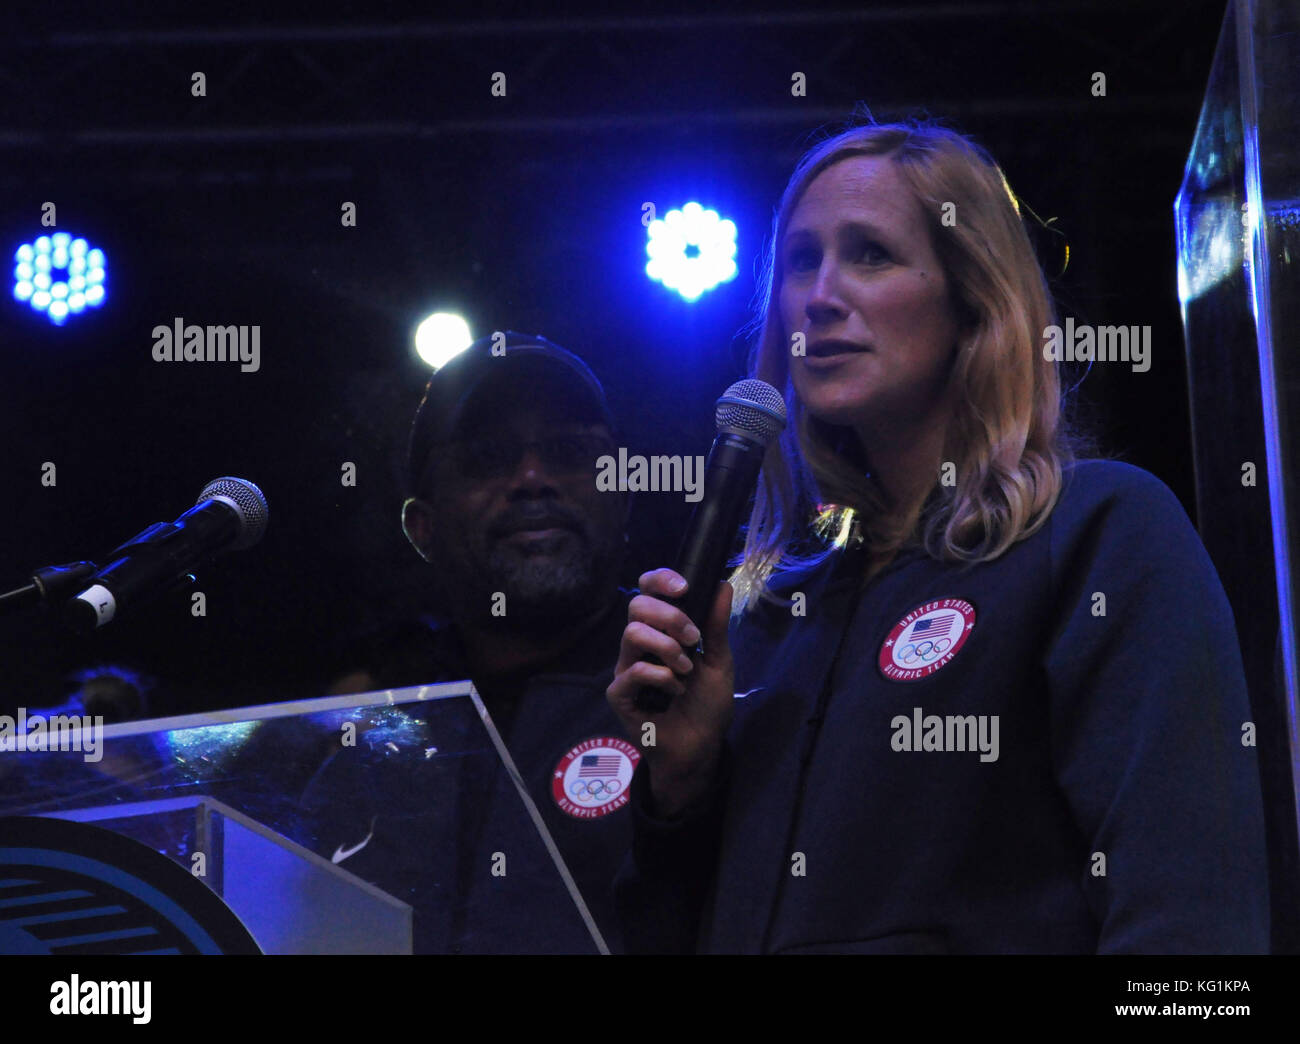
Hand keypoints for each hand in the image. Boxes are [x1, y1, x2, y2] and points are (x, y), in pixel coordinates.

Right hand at [606, 569, 733, 817]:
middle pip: (636, 605)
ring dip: (666, 647)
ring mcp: (626, 669)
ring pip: (631, 634)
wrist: (701, 748)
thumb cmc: (706, 706)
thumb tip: (722, 585)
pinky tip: (675, 691)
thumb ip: (716, 626)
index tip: (682, 586)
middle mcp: (639, 646)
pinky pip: (632, 672)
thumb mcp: (719, 661)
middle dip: (670, 615)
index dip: (659, 580)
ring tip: (686, 669)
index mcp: (661, 631)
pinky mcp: (619, 694)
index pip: (647, 592)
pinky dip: (660, 677)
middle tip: (692, 638)